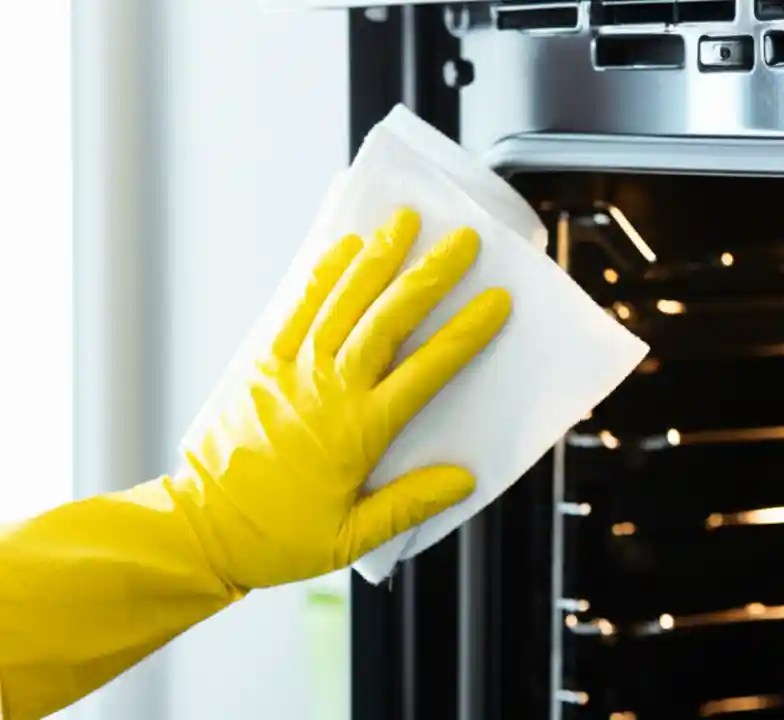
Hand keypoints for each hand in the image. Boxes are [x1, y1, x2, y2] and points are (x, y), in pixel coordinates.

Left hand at [170, 207, 509, 589]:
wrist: (199, 529)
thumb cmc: (276, 538)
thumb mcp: (350, 539)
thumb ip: (409, 504)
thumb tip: (464, 479)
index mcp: (359, 431)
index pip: (427, 371)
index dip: (465, 333)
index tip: (495, 302)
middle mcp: (328, 390)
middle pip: (388, 320)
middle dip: (430, 275)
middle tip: (462, 241)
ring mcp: (293, 370)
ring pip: (344, 302)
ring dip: (378, 258)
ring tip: (406, 221)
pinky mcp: (262, 363)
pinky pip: (297, 309)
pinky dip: (323, 275)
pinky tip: (345, 248)